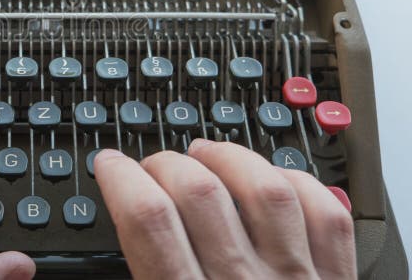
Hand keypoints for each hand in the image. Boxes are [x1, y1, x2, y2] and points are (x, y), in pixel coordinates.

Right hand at [94, 139, 355, 278]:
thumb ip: (139, 276)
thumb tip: (96, 257)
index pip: (147, 220)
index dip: (121, 178)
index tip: (110, 165)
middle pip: (199, 194)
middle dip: (164, 164)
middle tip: (151, 167)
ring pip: (264, 191)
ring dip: (227, 158)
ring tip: (204, 153)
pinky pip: (324, 216)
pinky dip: (297, 183)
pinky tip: (271, 178)